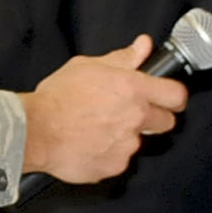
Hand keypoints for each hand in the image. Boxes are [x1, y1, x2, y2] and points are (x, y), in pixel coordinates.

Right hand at [19, 35, 188, 181]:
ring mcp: (127, 145)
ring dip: (125, 136)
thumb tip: (142, 46)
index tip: (169, 99)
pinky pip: (119, 159)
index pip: (176, 95)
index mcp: (132, 89)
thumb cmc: (56, 97)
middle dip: (153, 118)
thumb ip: (122, 58)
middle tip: (129, 113)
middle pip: (166, 122)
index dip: (174, 97)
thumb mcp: (87, 66)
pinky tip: (89, 142)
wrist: (35, 130)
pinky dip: (108, 153)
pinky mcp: (114, 166)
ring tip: (97, 128)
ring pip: (138, 141)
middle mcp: (135, 117)